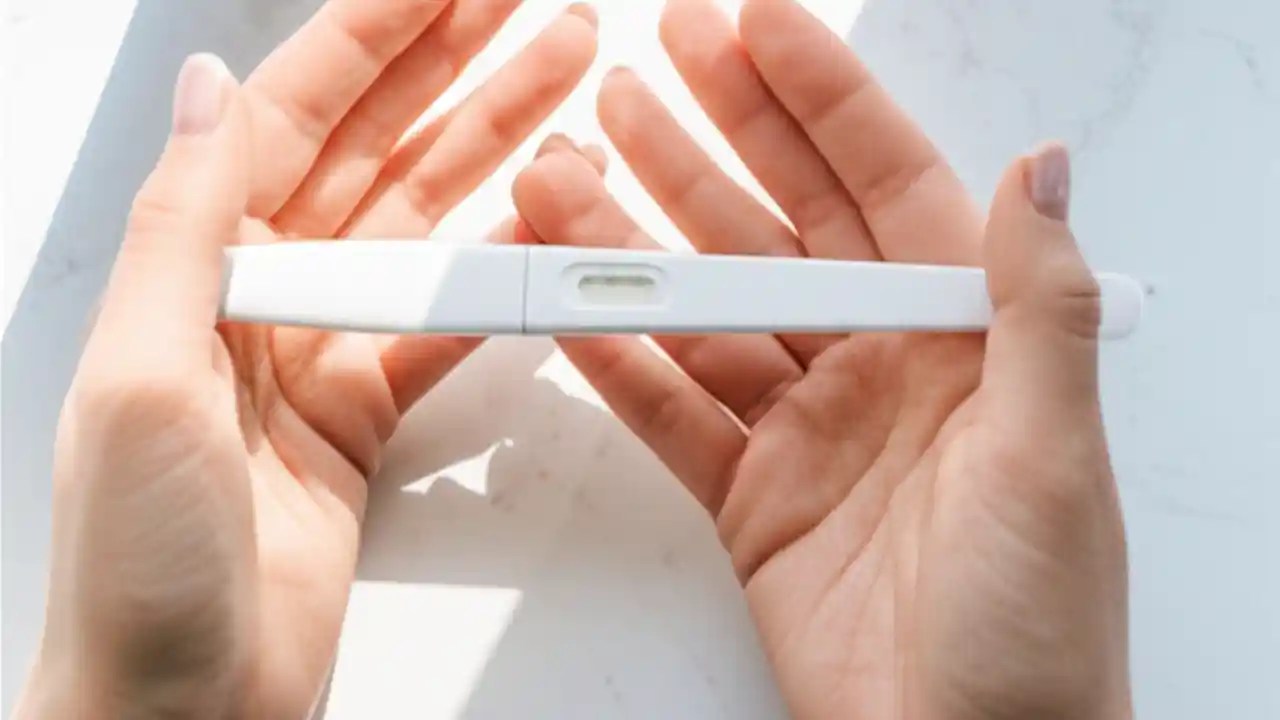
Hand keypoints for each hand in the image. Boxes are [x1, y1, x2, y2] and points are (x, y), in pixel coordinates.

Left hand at [18, 2, 596, 716]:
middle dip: (459, 71)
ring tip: (563, 92)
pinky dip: (498, 282)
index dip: (377, 35)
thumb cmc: (135, 564)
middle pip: (376, 151)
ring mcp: (319, 352)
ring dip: (494, 156)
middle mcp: (259, 294)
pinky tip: (543, 233)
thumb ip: (186, 224)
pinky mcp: (362, 416)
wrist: (181, 705)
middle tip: (535, 15)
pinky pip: (444, 329)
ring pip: (424, 228)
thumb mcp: (143, 371)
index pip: (298, 114)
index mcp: (197, 265)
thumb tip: (211, 88)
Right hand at [513, 0, 1130, 716]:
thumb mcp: (1054, 456)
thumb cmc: (1039, 626)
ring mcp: (805, 427)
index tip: (754, 25)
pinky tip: (573, 308)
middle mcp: (877, 367)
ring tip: (564, 174)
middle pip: (775, 230)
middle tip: (641, 73)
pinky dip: (618, 365)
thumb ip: (1033, 310)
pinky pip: (671, 413)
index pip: (879, 185)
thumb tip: (1039, 169)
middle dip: (707, 143)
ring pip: (704, 313)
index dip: (816, 99)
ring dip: (635, 245)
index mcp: (958, 340)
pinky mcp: (750, 496)